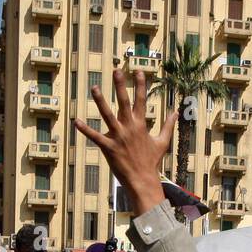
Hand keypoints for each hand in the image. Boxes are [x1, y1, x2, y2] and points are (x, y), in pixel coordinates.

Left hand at [74, 69, 175, 216]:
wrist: (143, 180)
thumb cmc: (151, 161)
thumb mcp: (162, 142)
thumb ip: (168, 125)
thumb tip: (176, 112)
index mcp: (141, 125)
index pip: (141, 100)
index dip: (140, 85)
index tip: (138, 71)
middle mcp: (129, 128)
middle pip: (124, 102)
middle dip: (120, 86)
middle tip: (116, 70)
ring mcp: (118, 137)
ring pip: (107, 115)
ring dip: (100, 101)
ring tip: (95, 87)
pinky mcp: (109, 147)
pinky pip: (95, 137)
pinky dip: (85, 129)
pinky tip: (75, 121)